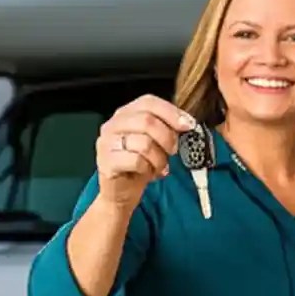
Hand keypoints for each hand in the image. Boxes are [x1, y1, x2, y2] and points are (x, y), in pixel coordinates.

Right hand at [94, 95, 195, 210]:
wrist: (120, 193)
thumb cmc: (138, 166)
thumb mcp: (155, 142)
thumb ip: (167, 128)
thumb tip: (187, 123)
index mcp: (125, 114)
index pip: (149, 102)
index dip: (171, 112)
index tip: (188, 125)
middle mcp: (113, 124)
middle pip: (147, 120)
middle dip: (167, 138)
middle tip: (173, 151)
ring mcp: (107, 142)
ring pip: (144, 143)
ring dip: (159, 158)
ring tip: (159, 166)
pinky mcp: (107, 162)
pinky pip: (136, 161)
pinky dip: (148, 169)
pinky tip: (148, 173)